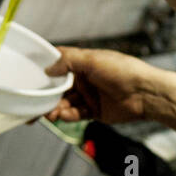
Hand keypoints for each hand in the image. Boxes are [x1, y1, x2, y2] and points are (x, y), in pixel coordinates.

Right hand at [42, 47, 160, 125]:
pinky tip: (63, 116)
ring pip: (65, 103)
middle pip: (58, 88)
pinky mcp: (94, 111)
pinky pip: (76, 114)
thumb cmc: (124, 71)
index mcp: (83, 63)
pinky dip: (67, 116)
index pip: (57, 65)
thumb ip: (68, 61)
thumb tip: (48, 67)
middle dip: (46, 96)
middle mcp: (84, 79)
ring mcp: (89, 96)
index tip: (29, 79)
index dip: (44, 71)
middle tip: (34, 104)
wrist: (146, 94)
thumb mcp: (93, 60)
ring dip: (55, 108)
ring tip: (49, 113)